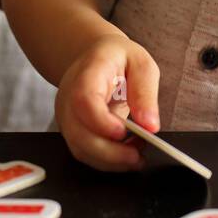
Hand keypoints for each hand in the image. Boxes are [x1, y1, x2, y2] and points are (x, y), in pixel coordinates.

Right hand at [54, 34, 160, 172]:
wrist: (94, 56)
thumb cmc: (118, 58)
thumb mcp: (141, 64)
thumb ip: (145, 93)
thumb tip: (150, 125)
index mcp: (88, 73)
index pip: (84, 100)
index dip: (101, 121)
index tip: (123, 133)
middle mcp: (69, 97)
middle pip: (79, 133)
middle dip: (110, 153)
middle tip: (137, 156)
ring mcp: (67, 116)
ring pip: (80, 149)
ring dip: (110, 160)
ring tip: (136, 154)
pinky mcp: (72, 130)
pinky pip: (85, 153)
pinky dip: (106, 160)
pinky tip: (125, 153)